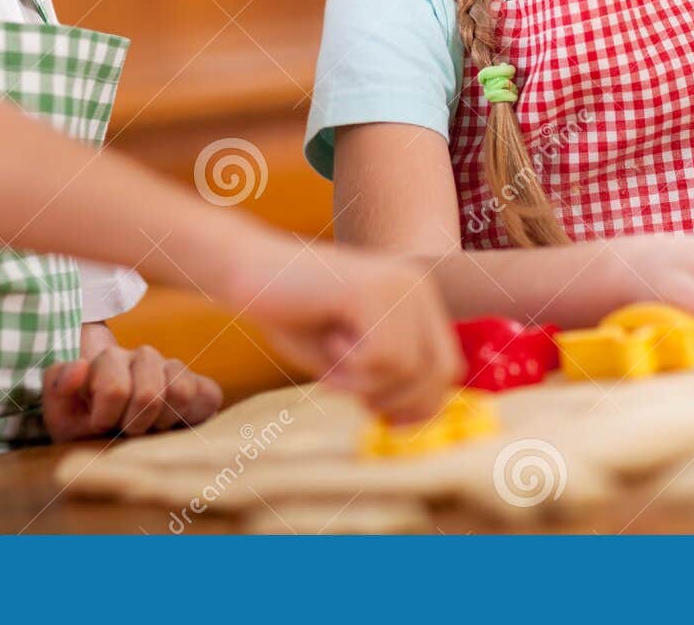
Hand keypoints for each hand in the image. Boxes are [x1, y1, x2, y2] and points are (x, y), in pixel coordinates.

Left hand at [41, 344, 222, 440]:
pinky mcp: (199, 385)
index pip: (115, 387)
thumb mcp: (60, 413)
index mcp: (108, 359)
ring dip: (160, 422)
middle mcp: (142, 356)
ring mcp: (172, 368)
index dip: (105, 416)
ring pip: (180, 390)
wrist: (108, 437)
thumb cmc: (84, 428)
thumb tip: (81, 367)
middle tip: (123, 431)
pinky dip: (190, 416)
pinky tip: (171, 426)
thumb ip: (58, 385)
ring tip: (145, 430)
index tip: (97, 425)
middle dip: (134, 424)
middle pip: (150, 394)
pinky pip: (206, 394)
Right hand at [227, 240, 461, 423]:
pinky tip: (328, 341)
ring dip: (362, 383)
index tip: (374, 410)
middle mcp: (417, 287)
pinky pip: (383, 357)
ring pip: (408, 369)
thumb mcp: (350, 359)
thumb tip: (418, 420)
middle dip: (393, 400)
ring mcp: (398, 285)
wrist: (246, 272)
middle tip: (347, 388)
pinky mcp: (373, 290)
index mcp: (417, 300)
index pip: (447, 368)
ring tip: (331, 361)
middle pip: (437, 374)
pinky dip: (350, 368)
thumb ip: (388, 381)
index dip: (417, 403)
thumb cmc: (295, 318)